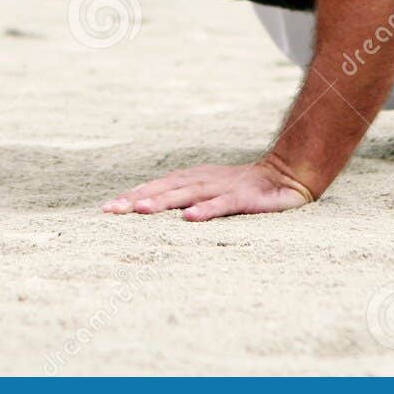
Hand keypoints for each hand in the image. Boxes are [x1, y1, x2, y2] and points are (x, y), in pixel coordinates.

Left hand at [101, 159, 313, 220]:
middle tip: (110, 210)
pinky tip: (190, 218)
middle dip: (136, 199)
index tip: (106, 208)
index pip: (157, 187)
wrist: (288, 174)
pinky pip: (222, 205)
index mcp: (194, 180)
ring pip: (187, 194)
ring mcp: (223, 188)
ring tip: (139, 211)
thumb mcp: (212, 192)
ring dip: (162, 202)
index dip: (132, 196)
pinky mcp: (244, 198)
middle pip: (165, 189)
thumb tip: (154, 209)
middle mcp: (203, 181)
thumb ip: (188, 198)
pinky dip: (206, 210)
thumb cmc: (245, 188)